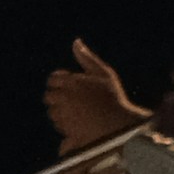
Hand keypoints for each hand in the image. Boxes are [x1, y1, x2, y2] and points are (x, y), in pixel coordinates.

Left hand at [44, 41, 149, 157]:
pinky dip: (67, 128)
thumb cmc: (115, 98)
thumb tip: (76, 41)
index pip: (53, 79)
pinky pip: (60, 128)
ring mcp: (65, 117)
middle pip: (49, 97)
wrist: (124, 125)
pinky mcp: (67, 132)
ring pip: (53, 114)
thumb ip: (87, 58)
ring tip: (81, 116)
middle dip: (59, 99)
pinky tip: (81, 127)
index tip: (73, 89)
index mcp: (71, 81)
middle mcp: (65, 98)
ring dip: (62, 113)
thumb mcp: (104, 74)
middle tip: (75, 103)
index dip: (62, 84)